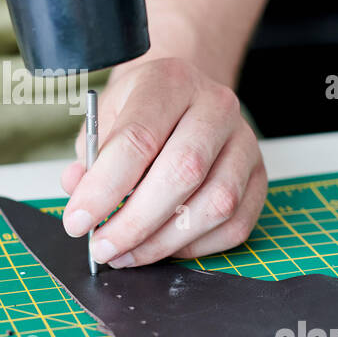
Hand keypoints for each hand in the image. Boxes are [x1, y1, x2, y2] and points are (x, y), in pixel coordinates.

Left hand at [60, 58, 266, 267]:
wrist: (184, 97)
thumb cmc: (142, 112)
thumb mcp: (104, 119)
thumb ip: (90, 157)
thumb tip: (77, 190)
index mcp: (170, 83)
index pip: (138, 138)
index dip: (104, 187)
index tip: (78, 221)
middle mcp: (216, 107)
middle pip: (183, 172)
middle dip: (135, 222)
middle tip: (102, 247)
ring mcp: (245, 142)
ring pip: (215, 204)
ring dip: (163, 241)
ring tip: (127, 253)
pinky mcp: (260, 176)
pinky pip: (234, 224)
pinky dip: (194, 246)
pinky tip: (162, 246)